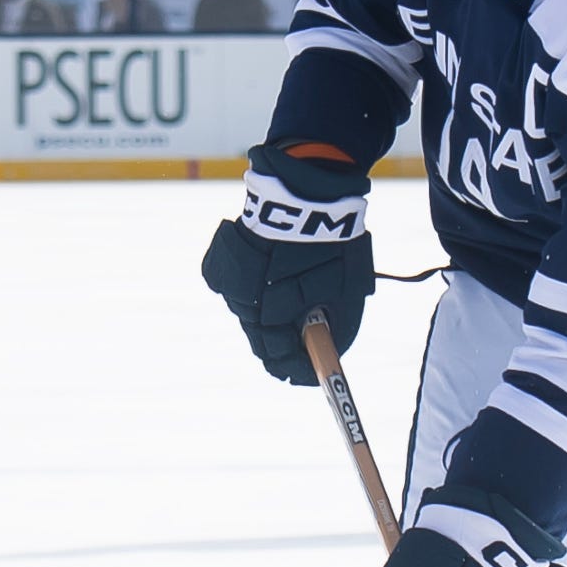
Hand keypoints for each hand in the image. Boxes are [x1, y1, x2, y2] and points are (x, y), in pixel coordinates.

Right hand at [200, 142, 372, 385]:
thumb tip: (328, 353)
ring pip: (248, 311)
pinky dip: (252, 283)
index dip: (295, 370)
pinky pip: (236, 284)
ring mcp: (228, 283)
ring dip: (268, 310)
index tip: (307, 375)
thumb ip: (335, 329)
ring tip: (290, 292)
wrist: (308, 191)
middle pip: (260, 338)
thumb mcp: (345, 292)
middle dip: (282, 341)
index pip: (279, 361)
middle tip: (301, 337)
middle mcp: (243, 305)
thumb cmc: (332, 243)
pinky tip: (269, 270)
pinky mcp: (221, 262)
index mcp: (272, 317)